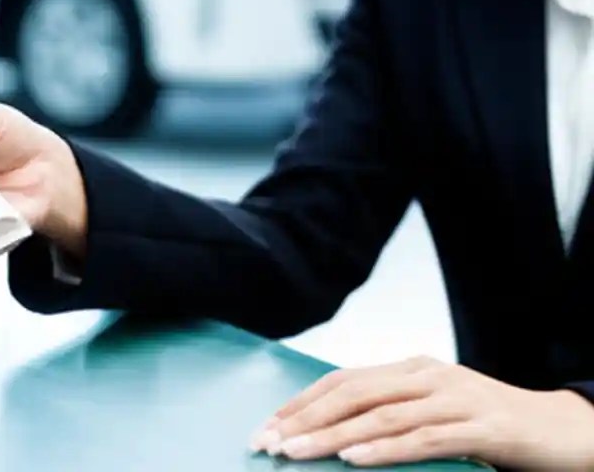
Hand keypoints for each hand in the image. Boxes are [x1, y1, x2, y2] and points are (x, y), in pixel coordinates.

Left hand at [250, 356, 593, 469]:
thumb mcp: (436, 410)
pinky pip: (424, 439)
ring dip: (332, 436)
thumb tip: (334, 434)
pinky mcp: (481, 428)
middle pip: (352, 394)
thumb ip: (393, 413)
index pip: (342, 381)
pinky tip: (354, 460)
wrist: (565, 430)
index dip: (301, 403)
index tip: (266, 426)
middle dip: (304, 420)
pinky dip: (385, 450)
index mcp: (412, 369)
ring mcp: (455, 399)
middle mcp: (428, 376)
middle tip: (267, 442)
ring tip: (295, 453)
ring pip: (381, 416)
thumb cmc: (492, 424)